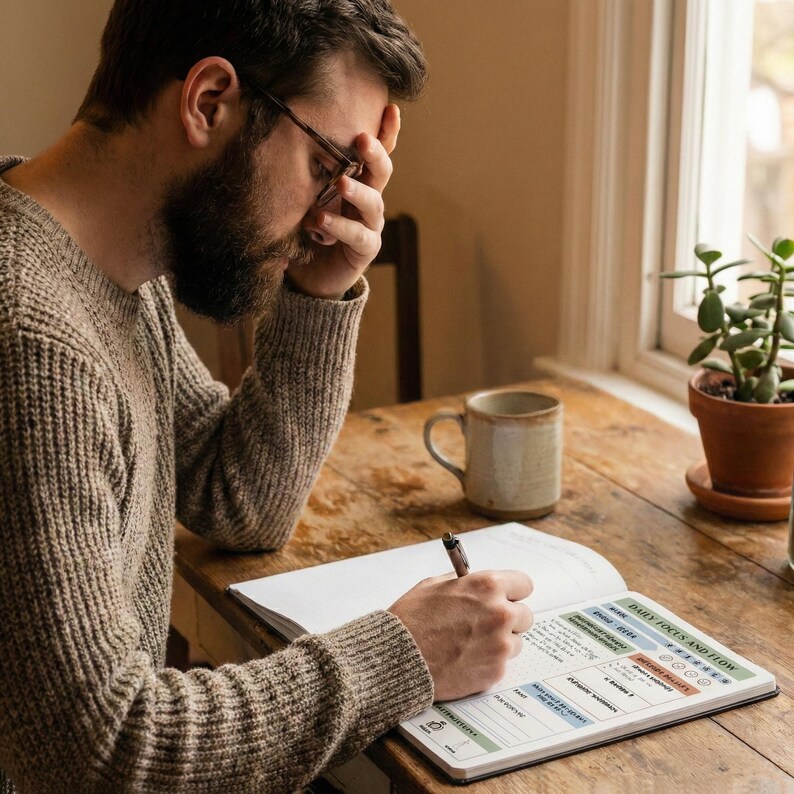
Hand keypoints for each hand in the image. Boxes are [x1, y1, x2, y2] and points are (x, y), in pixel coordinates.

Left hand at [286, 104, 400, 298]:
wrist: (309, 275)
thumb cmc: (306, 229)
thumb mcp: (302, 195)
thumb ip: (303, 174)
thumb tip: (278, 132)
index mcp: (358, 181)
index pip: (377, 154)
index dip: (387, 133)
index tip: (390, 108)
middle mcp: (369, 199)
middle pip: (382, 172)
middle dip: (375, 154)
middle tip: (362, 140)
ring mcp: (370, 224)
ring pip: (374, 202)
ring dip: (357, 190)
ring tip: (341, 182)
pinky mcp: (365, 249)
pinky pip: (359, 235)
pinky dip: (340, 227)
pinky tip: (320, 221)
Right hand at [388, 570, 533, 700]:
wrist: (399, 657)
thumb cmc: (412, 618)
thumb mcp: (435, 584)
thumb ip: (465, 583)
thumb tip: (478, 584)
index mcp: (488, 586)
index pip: (524, 584)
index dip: (512, 591)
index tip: (505, 597)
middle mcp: (500, 613)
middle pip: (524, 615)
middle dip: (508, 619)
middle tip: (486, 623)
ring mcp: (500, 645)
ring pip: (515, 642)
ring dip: (499, 642)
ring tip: (470, 644)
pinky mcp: (495, 671)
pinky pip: (502, 664)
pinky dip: (488, 662)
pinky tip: (464, 658)